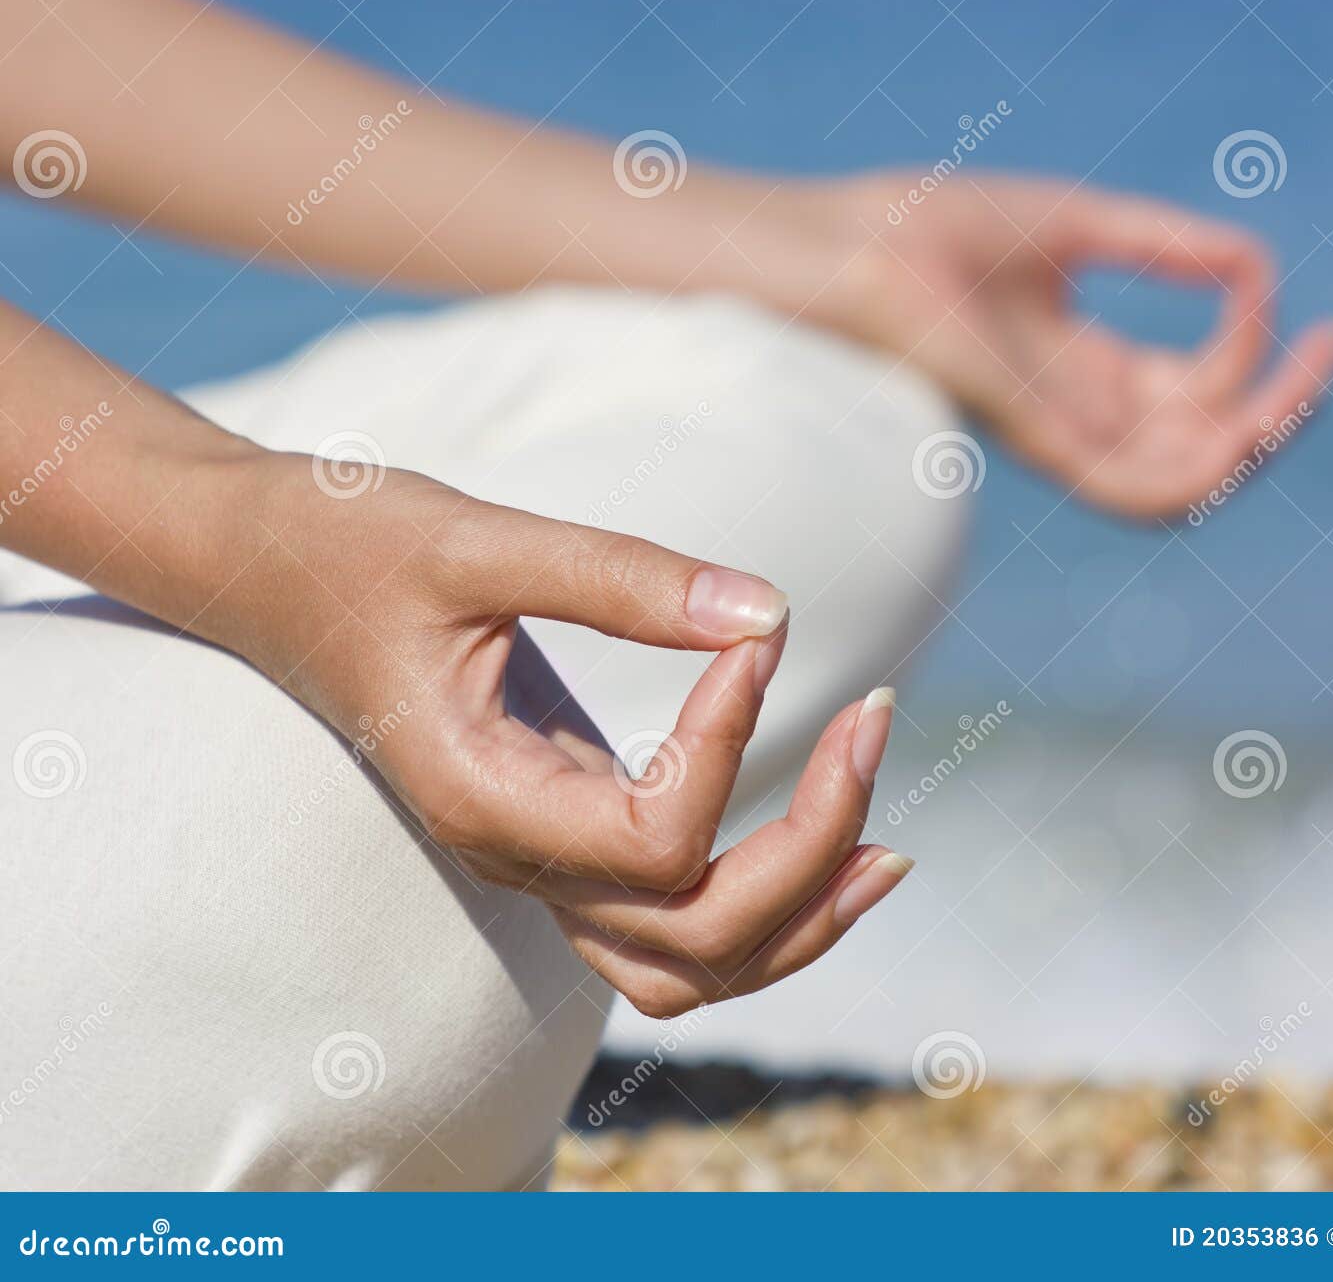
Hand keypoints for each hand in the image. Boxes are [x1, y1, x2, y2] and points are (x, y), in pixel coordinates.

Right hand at [223, 456, 908, 1017]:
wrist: (270, 572)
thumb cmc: (354, 547)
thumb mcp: (478, 540)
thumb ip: (619, 578)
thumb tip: (773, 613)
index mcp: (485, 798)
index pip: (657, 841)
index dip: (732, 741)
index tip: (755, 632)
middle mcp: (517, 858)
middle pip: (700, 935)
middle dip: (812, 845)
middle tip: (875, 719)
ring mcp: (540, 863)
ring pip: (695, 966)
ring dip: (803, 917)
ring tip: (888, 843)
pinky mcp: (564, 835)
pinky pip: (678, 924)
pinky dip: (766, 906)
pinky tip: (830, 839)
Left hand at [821, 176, 1332, 517]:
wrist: (849, 243)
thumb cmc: (933, 229)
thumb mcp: (1077, 224)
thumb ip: (1164, 244)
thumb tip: (1256, 261)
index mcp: (1083, 373)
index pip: (1194, 392)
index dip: (1249, 347)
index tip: (1258, 273)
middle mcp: (1074, 417)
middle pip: (1201, 446)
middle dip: (1280, 407)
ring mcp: (1054, 435)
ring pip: (1180, 483)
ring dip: (1255, 443)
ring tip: (1305, 383)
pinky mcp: (1030, 436)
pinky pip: (1128, 490)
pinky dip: (1196, 470)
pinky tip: (1242, 418)